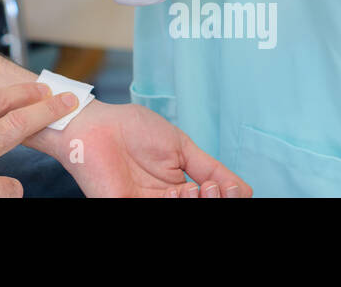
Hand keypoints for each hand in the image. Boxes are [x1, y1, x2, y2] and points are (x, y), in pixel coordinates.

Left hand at [56, 99, 252, 196]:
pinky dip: (176, 205)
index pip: (210, 201)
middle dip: (214, 203)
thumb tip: (244, 189)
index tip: (227, 186)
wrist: (96, 124)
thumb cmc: (133, 129)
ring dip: (197, 205)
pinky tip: (177, 193)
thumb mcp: (180, 147)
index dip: (225, 198)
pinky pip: (155, 215)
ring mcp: (146, 205)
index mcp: (180, 188)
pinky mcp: (126, 207)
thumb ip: (210, 168)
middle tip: (209, 187)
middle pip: (201, 211)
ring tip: (194, 189)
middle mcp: (165, 200)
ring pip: (182, 216)